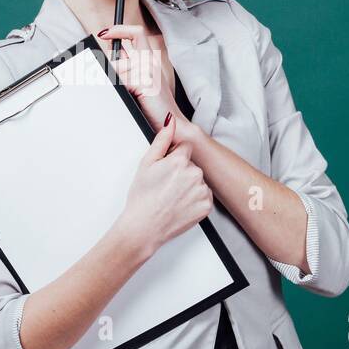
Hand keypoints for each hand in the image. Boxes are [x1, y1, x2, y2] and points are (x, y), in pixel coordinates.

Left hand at [96, 23, 181, 134]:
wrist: (172, 123)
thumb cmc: (155, 106)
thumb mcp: (141, 82)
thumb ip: (129, 67)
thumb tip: (110, 57)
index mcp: (151, 59)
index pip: (136, 33)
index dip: (119, 29)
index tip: (104, 33)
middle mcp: (151, 61)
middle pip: (118, 56)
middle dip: (110, 70)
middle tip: (117, 84)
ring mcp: (149, 70)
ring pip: (117, 70)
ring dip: (116, 84)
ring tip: (131, 96)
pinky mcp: (146, 82)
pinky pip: (121, 82)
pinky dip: (121, 92)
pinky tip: (133, 99)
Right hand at [115, 114, 212, 259]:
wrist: (144, 227)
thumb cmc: (142, 197)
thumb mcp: (146, 164)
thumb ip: (161, 139)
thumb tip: (171, 121)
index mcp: (180, 161)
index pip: (185, 149)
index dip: (174, 158)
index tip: (166, 170)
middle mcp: (195, 174)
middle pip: (192, 165)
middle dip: (182, 172)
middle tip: (165, 186)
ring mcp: (202, 191)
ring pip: (198, 180)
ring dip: (189, 186)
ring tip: (172, 197)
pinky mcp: (206, 206)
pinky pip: (204, 196)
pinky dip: (195, 200)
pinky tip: (180, 205)